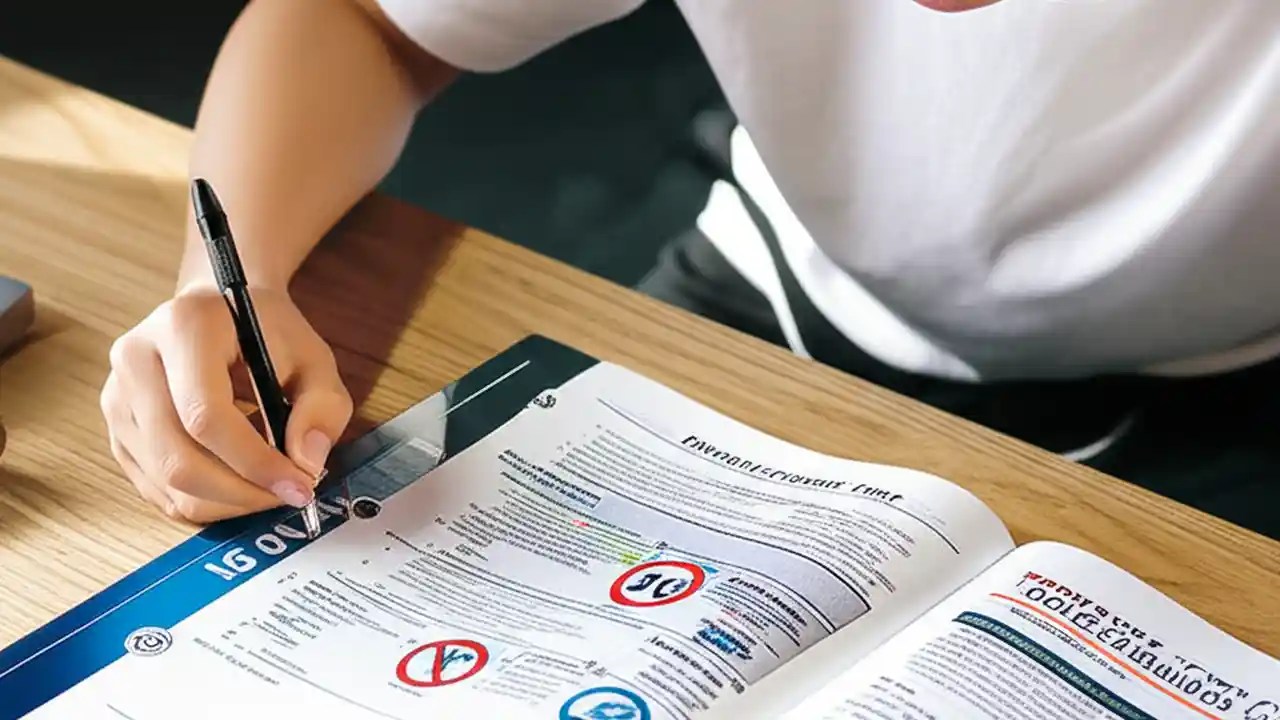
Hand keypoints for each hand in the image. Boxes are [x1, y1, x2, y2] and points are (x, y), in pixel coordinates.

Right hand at [100, 287, 352, 522]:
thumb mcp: (314, 359)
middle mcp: (135, 359)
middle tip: (288, 495)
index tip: (299, 485)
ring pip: (165, 481)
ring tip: (268, 489)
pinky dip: (204, 501)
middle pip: (177, 457)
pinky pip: (155, 488)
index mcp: (184, 327)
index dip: (255, 462)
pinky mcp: (116, 428)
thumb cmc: (268, 334)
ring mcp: (117, 397)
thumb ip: (322, 408)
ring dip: (226, 502)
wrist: (220, 310)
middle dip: (242, 492)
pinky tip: (239, 485)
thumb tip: (305, 464)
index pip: (205, 415)